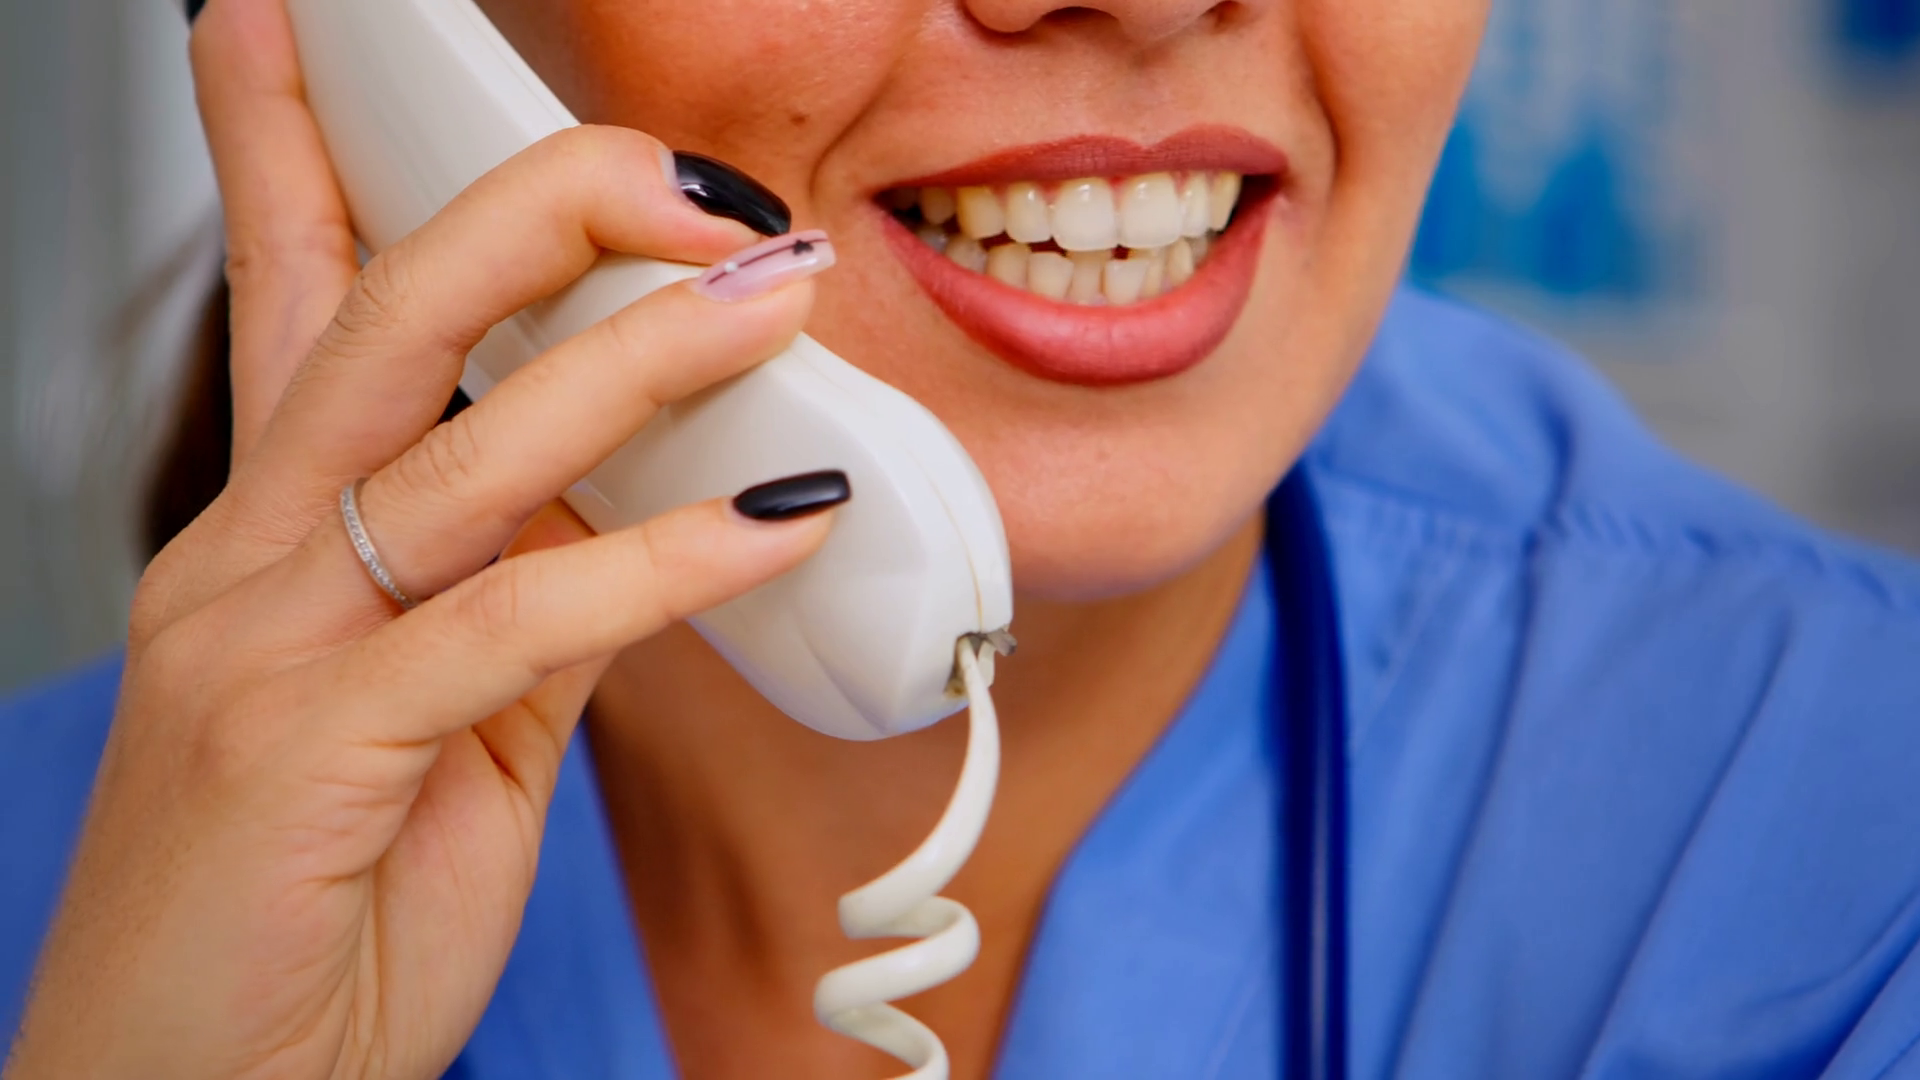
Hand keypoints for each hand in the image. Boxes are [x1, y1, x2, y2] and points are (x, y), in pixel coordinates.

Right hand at [4, 1, 833, 1075]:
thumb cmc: (313, 913)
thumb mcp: (445, 731)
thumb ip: (530, 607)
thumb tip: (641, 515)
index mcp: (268, 540)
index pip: (293, 295)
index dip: (289, 142)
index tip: (300, 18)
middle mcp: (246, 561)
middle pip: (387, 314)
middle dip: (542, 209)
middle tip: (696, 180)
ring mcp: (265, 646)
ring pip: (462, 442)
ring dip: (643, 361)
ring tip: (776, 301)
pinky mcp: (313, 749)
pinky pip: (519, 620)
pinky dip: (661, 562)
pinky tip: (770, 523)